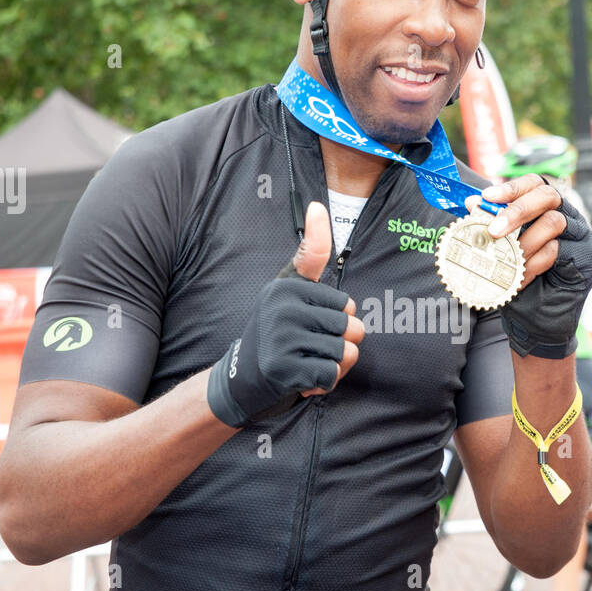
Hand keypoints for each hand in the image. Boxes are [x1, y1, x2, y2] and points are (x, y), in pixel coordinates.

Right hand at [206, 201, 365, 426]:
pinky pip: (331, 376)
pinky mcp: (284, 370)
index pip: (348, 306)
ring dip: (332, 367)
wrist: (239, 379)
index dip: (337, 322)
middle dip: (340, 346)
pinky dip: (322, 384)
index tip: (309, 326)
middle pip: (352, 329)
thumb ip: (310, 254)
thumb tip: (318, 206)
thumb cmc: (274, 332)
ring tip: (306, 363)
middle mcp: (282, 309)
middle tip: (309, 349)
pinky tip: (301, 380)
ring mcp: (282, 339)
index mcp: (288, 287)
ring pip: (345, 354)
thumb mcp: (288, 289)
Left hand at [466, 175, 591, 358]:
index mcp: (547, 209)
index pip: (535, 184)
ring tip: (510, 260)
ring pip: (554, 222)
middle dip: (517, 210)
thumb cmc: (518, 282)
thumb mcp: (499, 251)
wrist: (534, 322)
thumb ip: (491, 225)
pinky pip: (559, 250)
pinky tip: (521, 278)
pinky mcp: (587, 258)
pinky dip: (535, 263)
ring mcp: (581, 236)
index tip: (487, 197)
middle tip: (494, 230)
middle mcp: (568, 216)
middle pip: (548, 195)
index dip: (512, 187)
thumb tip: (473, 202)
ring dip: (525, 242)